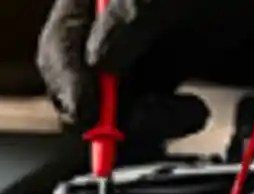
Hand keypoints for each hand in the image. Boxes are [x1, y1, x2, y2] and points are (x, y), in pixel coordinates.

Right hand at [36, 0, 253, 127]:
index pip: (59, 50)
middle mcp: (109, 30)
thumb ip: (127, 21)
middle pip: (86, 89)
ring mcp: (139, 53)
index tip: (87, 111)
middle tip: (147, 120)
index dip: (68, 84)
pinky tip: (194, 111)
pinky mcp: (170, 71)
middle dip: (113, 115)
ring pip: (121, 110)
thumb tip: (98, 64)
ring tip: (188, 112)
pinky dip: (174, 122)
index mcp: (92, 3)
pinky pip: (155, 113)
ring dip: (151, 122)